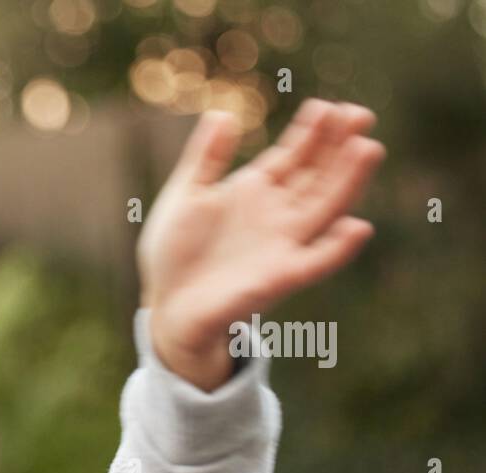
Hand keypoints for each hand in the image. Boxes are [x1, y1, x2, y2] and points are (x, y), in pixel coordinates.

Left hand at [137, 99, 385, 389]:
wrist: (166, 306)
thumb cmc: (175, 254)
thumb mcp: (185, 196)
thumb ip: (205, 157)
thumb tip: (221, 113)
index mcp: (255, 191)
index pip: (294, 155)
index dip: (312, 131)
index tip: (327, 106)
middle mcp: (278, 214)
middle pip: (318, 174)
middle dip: (339, 146)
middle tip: (359, 114)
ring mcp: (283, 245)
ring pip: (326, 208)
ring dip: (349, 181)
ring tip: (367, 149)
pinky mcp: (281, 278)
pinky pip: (316, 262)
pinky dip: (337, 249)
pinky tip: (356, 227)